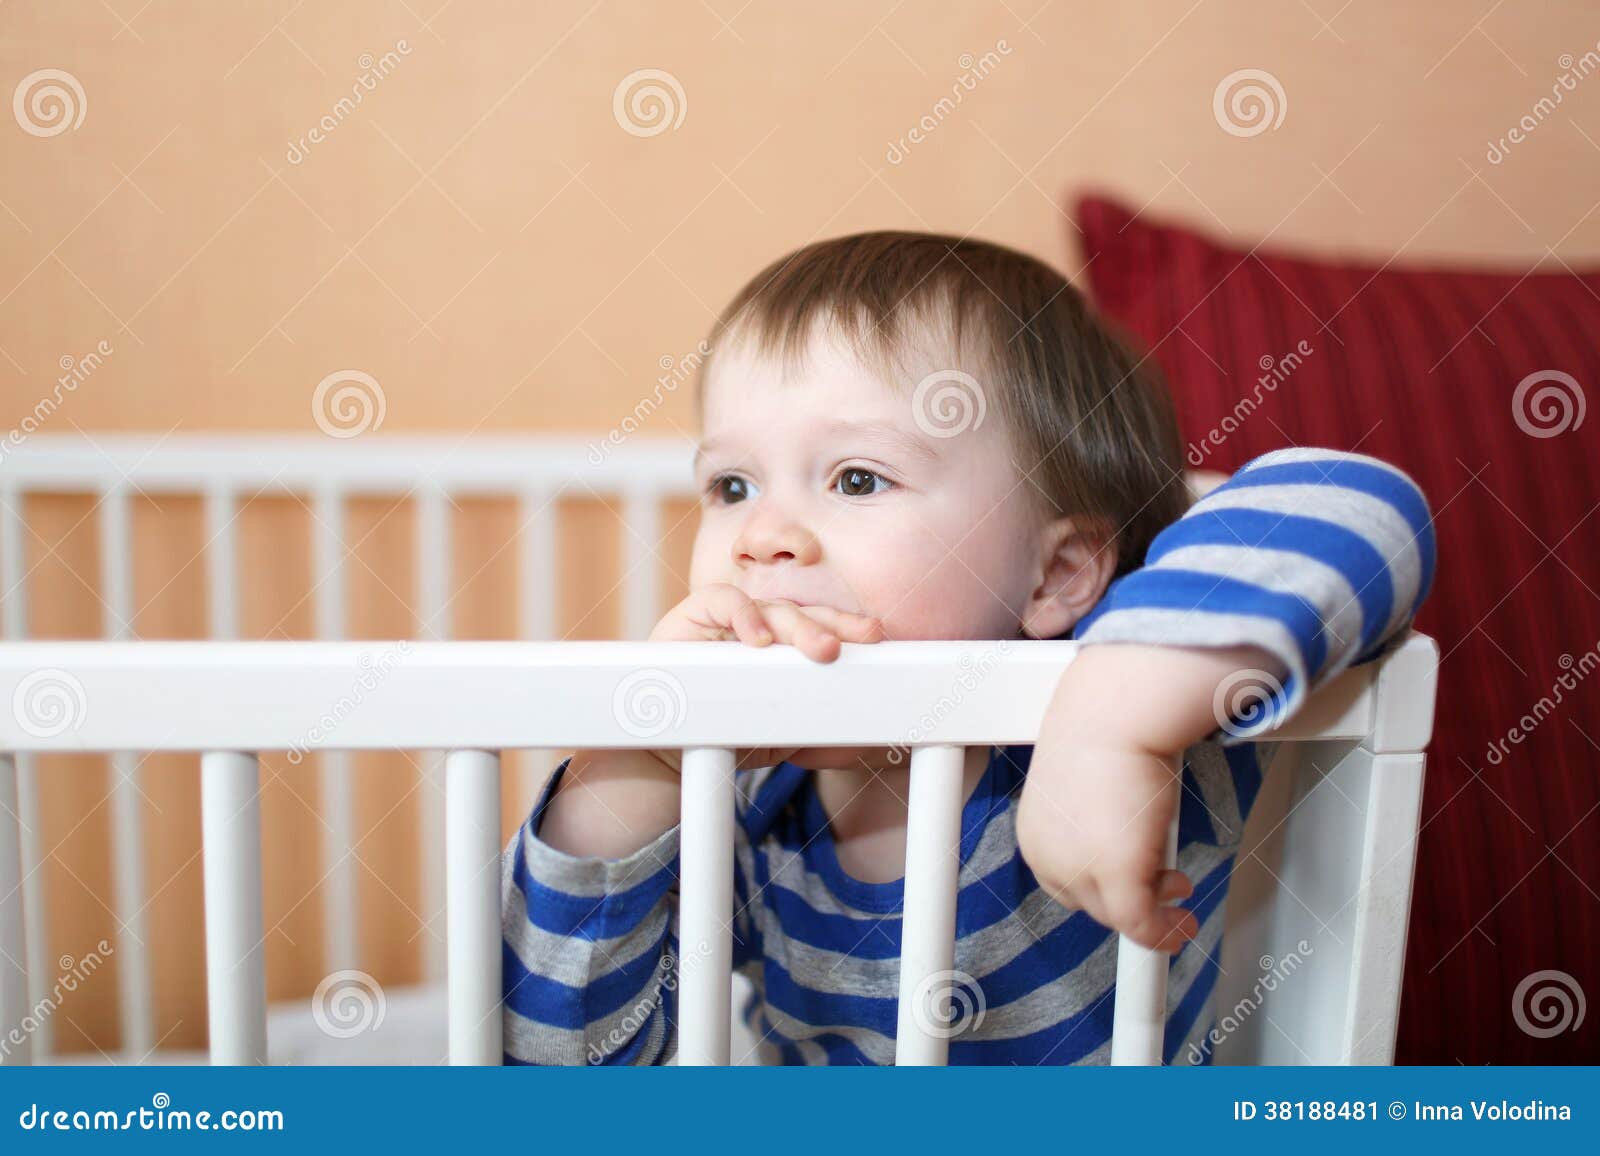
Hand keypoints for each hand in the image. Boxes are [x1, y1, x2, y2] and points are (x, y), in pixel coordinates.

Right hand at [647, 583, 886, 770]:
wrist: (668, 755)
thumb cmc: (725, 738)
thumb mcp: (781, 736)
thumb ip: (816, 730)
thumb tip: (865, 737)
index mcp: (781, 648)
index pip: (820, 628)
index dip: (848, 629)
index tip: (876, 639)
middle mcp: (758, 627)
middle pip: (802, 614)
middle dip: (833, 626)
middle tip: (860, 641)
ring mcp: (726, 618)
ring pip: (770, 608)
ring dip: (798, 627)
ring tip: (822, 650)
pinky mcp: (693, 614)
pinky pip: (723, 601)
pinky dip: (744, 615)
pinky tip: (758, 639)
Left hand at [1015, 642, 1284, 951]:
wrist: (1115, 713)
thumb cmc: (1105, 728)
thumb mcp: (1086, 777)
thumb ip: (1093, 811)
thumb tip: (1119, 818)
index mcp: (1036, 832)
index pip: (1062, 881)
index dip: (1100, 887)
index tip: (1135, 879)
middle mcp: (1049, 856)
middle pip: (1090, 901)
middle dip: (1133, 896)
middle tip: (1170, 883)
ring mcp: (1080, 870)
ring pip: (1119, 915)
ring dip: (1154, 914)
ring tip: (1181, 895)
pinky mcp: (1117, 877)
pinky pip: (1141, 924)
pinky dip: (1165, 933)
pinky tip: (1185, 923)